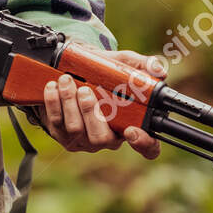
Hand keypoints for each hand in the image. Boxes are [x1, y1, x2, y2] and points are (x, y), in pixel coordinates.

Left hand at [40, 50, 165, 158]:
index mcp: (130, 126)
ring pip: (75, 129)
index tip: (132, 130)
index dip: (143, 144)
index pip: (147, 147)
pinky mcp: (61, 134)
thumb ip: (142, 65)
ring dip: (69, 102)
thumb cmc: (103, 73)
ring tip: (66, 80)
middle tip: (85, 90)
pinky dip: (53, 102)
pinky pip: (56, 122)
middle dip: (91, 113)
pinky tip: (53, 87)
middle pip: (101, 138)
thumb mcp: (123, 65)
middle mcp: (108, 138)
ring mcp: (83, 140)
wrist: (73, 70)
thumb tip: (159, 71)